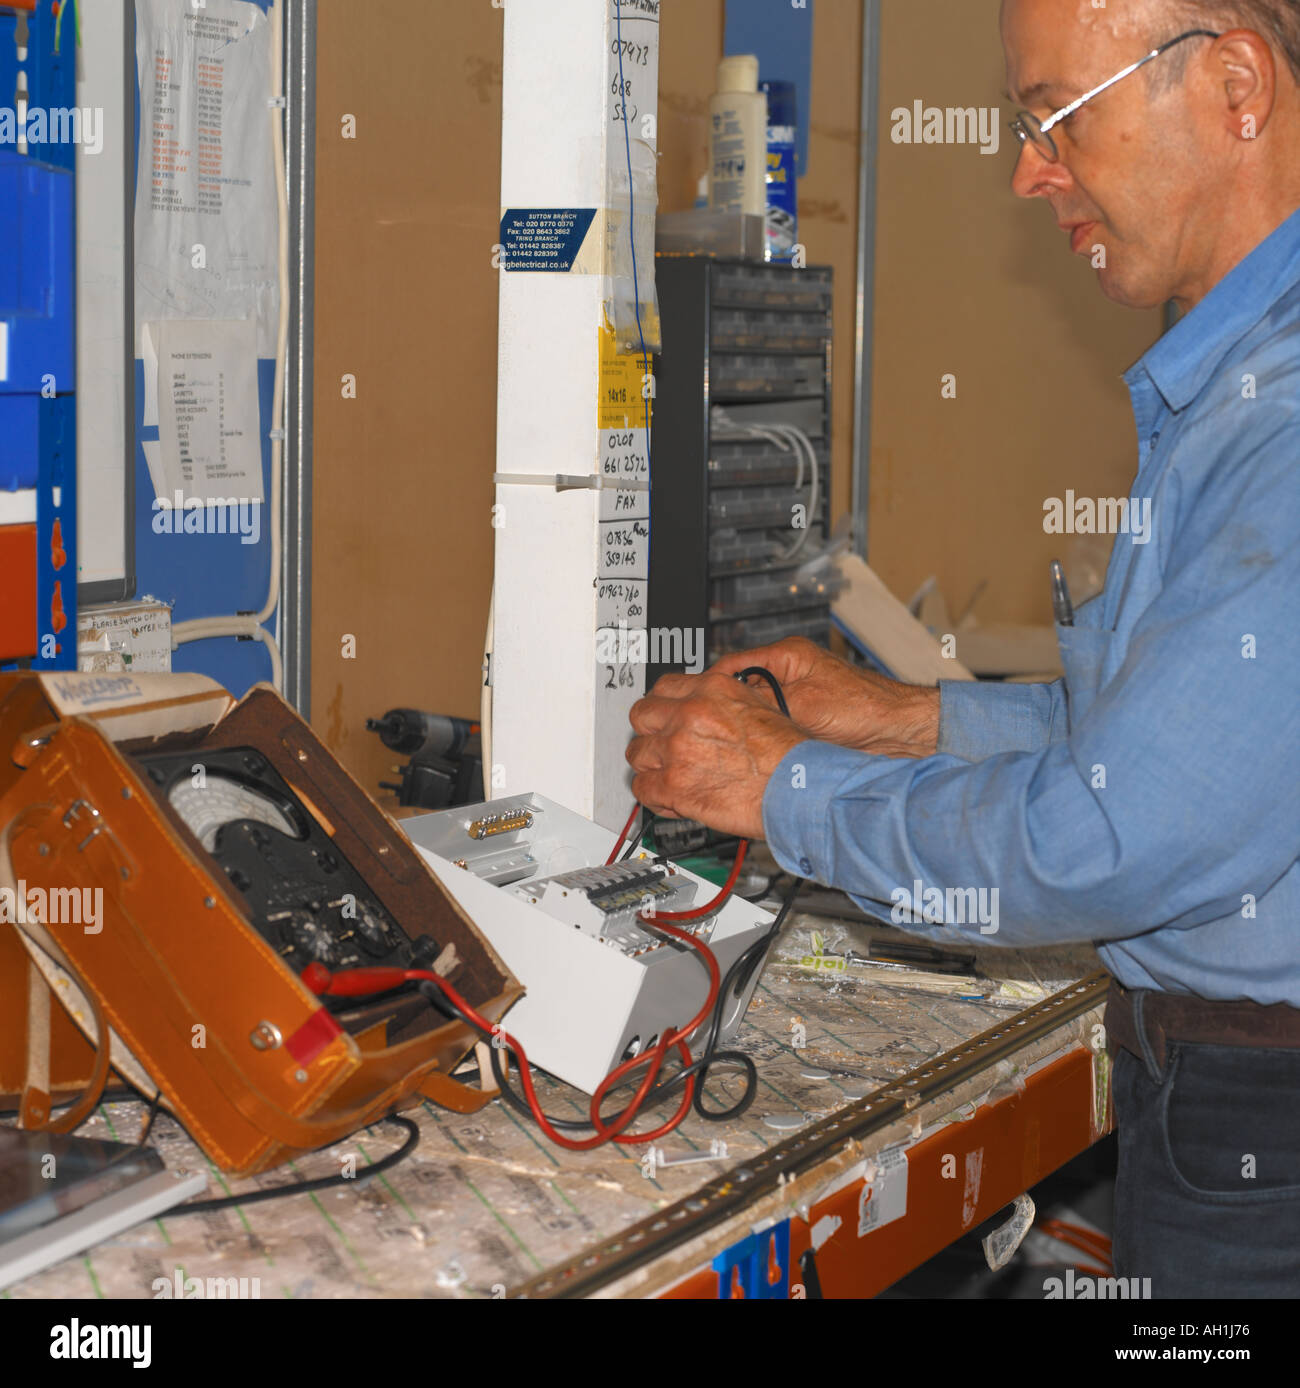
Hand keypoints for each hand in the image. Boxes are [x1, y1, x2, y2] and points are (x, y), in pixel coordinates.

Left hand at [627, 671, 805, 839]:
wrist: (799, 787)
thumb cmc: (790, 754)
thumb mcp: (759, 706)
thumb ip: (723, 702)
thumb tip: (706, 707)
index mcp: (711, 689)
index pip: (664, 687)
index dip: (663, 706)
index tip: (664, 717)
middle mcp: (690, 714)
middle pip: (641, 716)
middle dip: (651, 733)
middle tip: (662, 747)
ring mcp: (678, 749)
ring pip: (637, 754)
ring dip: (651, 766)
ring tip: (669, 777)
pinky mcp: (674, 785)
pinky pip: (642, 788)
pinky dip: (654, 797)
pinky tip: (671, 799)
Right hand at [712, 637, 940, 758]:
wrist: (900, 733)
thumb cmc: (868, 706)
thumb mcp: (806, 703)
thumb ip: (766, 702)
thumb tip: (728, 706)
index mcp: (788, 656)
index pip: (732, 665)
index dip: (710, 686)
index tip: (694, 704)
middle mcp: (789, 675)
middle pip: (739, 691)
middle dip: (723, 710)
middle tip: (705, 728)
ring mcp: (795, 699)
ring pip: (753, 714)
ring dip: (743, 729)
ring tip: (726, 744)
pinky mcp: (802, 723)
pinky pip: (769, 730)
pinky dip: (759, 741)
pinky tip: (751, 754)